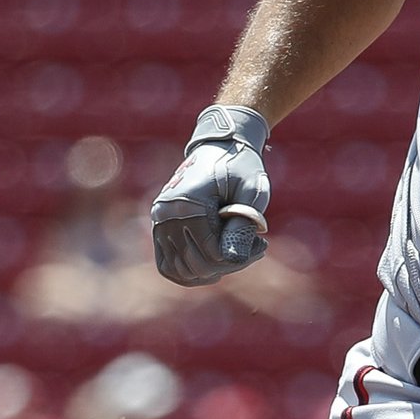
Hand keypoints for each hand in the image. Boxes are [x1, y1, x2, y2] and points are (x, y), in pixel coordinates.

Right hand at [149, 105, 271, 284]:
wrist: (217, 145)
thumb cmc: (240, 165)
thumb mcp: (251, 191)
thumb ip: (243, 223)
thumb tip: (232, 259)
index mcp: (188, 203)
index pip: (213, 254)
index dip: (242, 257)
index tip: (261, 244)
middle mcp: (166, 214)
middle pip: (197, 266)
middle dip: (230, 265)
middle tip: (252, 248)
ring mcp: (158, 221)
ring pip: (180, 271)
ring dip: (211, 272)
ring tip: (233, 254)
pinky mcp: (159, 227)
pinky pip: (167, 265)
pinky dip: (189, 272)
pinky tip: (213, 265)